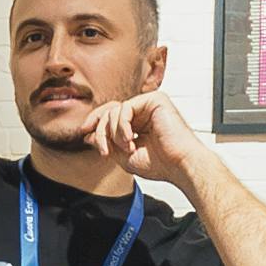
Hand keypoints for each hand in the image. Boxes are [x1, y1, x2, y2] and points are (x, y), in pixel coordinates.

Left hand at [90, 87, 223, 195]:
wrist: (181, 166)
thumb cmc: (161, 164)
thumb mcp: (124, 156)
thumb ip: (107, 143)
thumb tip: (88, 134)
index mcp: (139, 123)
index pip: (110, 117)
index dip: (96, 124)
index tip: (84, 133)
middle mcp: (144, 112)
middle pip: (109, 110)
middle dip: (101, 130)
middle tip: (105, 150)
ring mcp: (149, 104)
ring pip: (115, 110)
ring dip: (114, 133)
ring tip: (126, 148)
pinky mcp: (155, 100)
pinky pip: (125, 107)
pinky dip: (122, 125)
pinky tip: (130, 139)